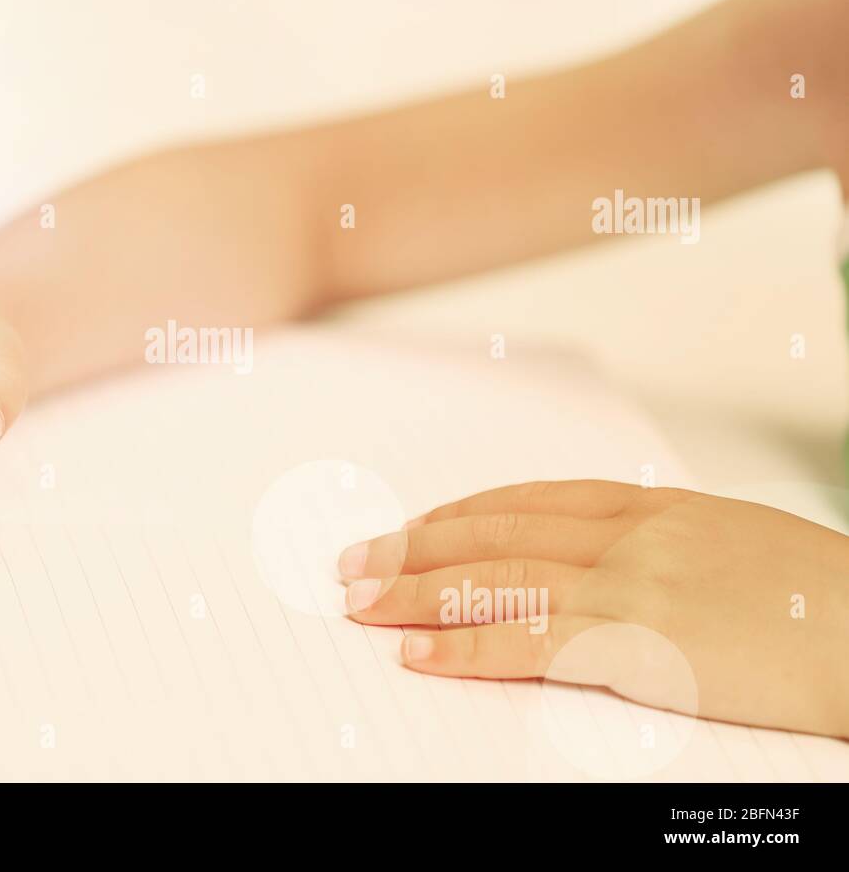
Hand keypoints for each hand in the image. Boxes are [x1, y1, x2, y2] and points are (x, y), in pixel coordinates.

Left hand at [340, 481, 848, 738]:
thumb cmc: (825, 602)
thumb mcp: (735, 547)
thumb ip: (664, 546)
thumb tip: (604, 565)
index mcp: (655, 507)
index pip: (529, 501)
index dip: (460, 515)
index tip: (411, 528)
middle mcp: (633, 533)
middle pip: (497, 530)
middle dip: (416, 547)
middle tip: (353, 562)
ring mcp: (635, 582)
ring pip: (497, 576)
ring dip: (416, 589)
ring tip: (358, 600)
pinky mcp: (644, 640)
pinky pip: (531, 641)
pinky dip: (466, 647)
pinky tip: (417, 653)